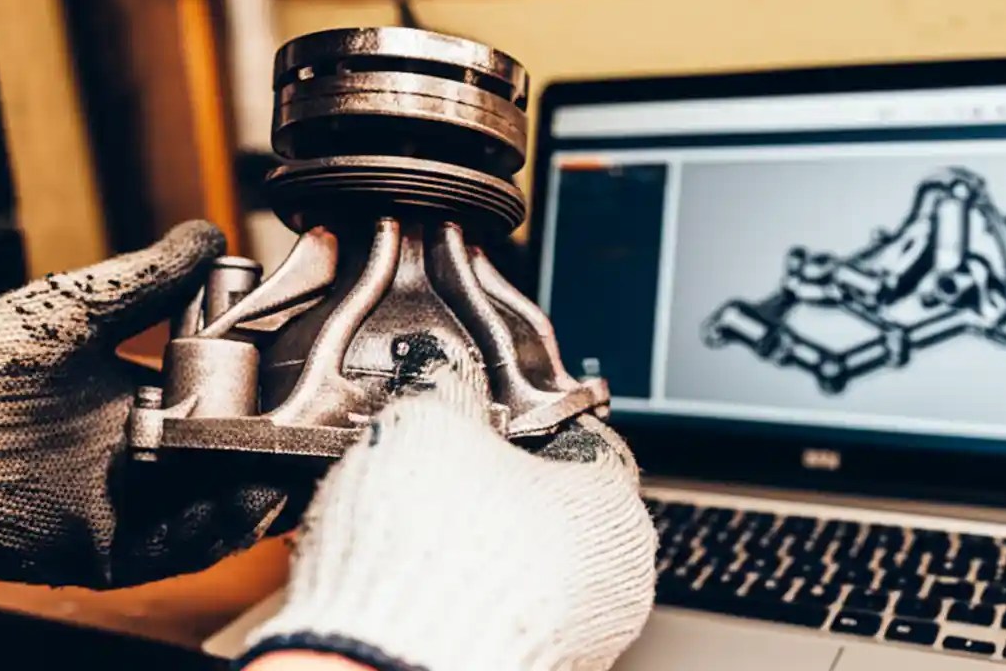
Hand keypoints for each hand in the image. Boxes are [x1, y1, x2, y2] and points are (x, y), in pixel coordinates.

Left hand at [0, 221, 285, 587]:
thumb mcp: (79, 310)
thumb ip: (149, 277)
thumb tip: (210, 233)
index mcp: (139, 403)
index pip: (224, 406)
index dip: (268, 397)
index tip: (306, 377)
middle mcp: (138, 458)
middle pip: (230, 462)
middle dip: (279, 453)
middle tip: (323, 434)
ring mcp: (124, 507)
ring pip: (213, 511)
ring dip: (260, 495)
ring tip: (296, 470)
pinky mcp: (102, 550)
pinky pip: (172, 551)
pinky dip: (213, 532)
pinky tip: (244, 504)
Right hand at [237, 360, 656, 670]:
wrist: (390, 668)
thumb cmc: (426, 559)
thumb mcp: (427, 425)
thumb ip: (447, 386)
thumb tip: (441, 365)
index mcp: (612, 504)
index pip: (581, 435)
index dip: (522, 417)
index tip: (485, 416)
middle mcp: (615, 577)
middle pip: (556, 501)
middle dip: (496, 483)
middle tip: (437, 473)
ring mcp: (580, 635)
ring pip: (530, 561)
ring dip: (483, 541)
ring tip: (418, 531)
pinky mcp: (535, 669)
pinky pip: (505, 612)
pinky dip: (470, 594)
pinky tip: (420, 583)